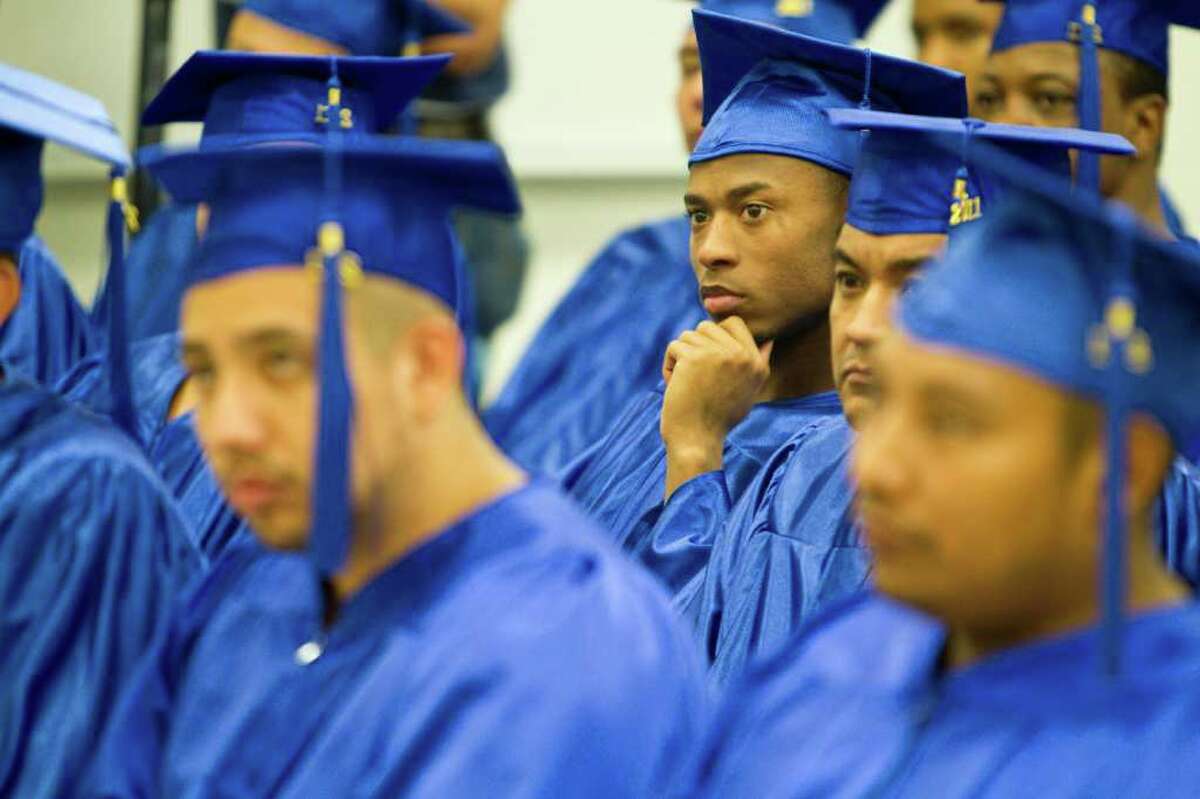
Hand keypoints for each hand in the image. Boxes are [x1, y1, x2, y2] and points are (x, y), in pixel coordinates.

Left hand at [660, 318, 772, 498]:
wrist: (697, 440)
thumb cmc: (718, 418)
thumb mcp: (749, 392)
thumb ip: (758, 365)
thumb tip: (769, 341)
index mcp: (756, 363)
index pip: (735, 323)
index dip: (715, 337)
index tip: (708, 363)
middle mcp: (742, 355)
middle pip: (708, 327)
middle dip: (696, 348)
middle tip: (695, 376)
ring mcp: (718, 354)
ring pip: (688, 335)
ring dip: (681, 358)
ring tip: (686, 383)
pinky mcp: (694, 357)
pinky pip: (674, 347)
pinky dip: (669, 366)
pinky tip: (675, 386)